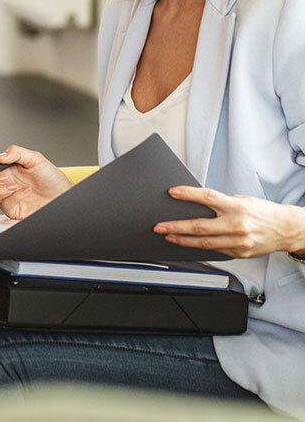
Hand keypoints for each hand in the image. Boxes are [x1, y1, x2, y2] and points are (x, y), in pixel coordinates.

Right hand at [0, 145, 70, 219]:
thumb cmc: (51, 178)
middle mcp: (1, 184)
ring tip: (14, 185)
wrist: (63, 194)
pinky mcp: (13, 210)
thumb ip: (16, 152)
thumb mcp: (35, 158)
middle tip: (3, 176)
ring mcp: (5, 198)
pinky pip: (4, 206)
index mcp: (2, 170)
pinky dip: (14, 197)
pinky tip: (25, 192)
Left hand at [154, 186, 304, 258]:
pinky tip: (188, 243)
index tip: (172, 192)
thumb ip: (221, 203)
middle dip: (175, 226)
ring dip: (182, 240)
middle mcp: (237, 224)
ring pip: (203, 242)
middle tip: (159, 226)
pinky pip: (214, 250)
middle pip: (199, 226)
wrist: (287, 229)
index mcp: (237, 207)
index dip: (188, 194)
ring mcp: (238, 241)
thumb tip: (196, 204)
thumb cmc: (264, 212)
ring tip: (169, 236)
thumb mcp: (242, 200)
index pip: (208, 198)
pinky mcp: (239, 253)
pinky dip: (199, 247)